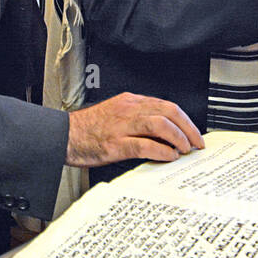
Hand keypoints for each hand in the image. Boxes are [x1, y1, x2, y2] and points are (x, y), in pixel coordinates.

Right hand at [66, 93, 202, 168]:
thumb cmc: (86, 129)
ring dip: (178, 138)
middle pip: (168, 112)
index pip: (166, 105)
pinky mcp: (116, 144)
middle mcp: (128, 110)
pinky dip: (162, 151)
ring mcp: (122, 126)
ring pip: (160, 125)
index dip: (184, 119)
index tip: (193, 133)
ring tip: (184, 150)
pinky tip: (168, 157)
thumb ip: (137, 119)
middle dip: (188, 128)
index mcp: (129, 101)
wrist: (61, 136)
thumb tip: (163, 133)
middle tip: (196, 143)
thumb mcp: (115, 114)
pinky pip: (145, 145)